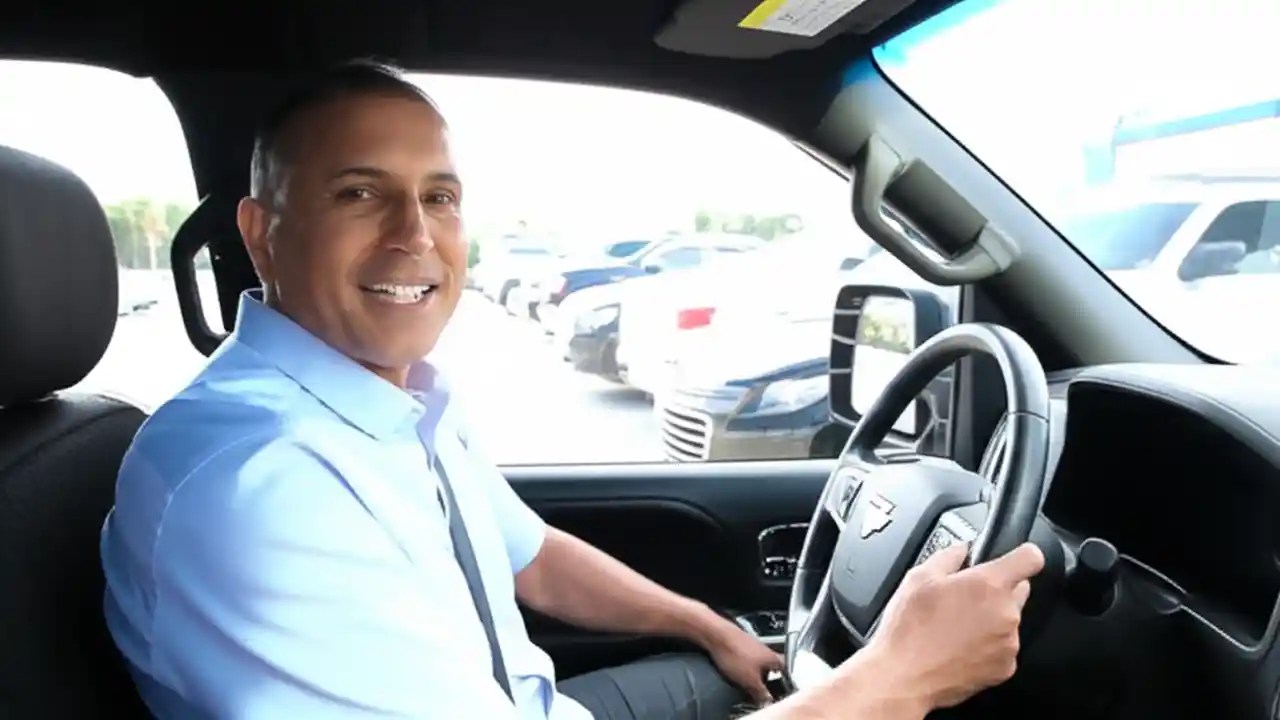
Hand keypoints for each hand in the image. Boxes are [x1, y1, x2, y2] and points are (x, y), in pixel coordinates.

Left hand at [702, 620, 783, 705]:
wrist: (715, 634)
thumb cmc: (734, 653)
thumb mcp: (750, 681)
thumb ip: (761, 693)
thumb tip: (767, 701)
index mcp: (773, 658)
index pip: (785, 673)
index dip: (782, 685)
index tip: (774, 694)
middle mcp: (765, 650)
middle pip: (770, 669)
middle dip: (764, 681)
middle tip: (757, 692)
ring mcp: (752, 645)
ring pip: (756, 664)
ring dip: (751, 674)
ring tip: (743, 683)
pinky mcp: (739, 643)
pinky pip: (744, 659)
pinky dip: (740, 666)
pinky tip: (733, 671)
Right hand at [861, 542, 1044, 710]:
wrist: (905, 677)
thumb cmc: (909, 629)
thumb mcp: (919, 577)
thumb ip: (949, 555)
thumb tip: (962, 549)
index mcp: (988, 585)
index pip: (1031, 558)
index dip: (1023, 554)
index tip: (1016, 558)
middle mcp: (1006, 614)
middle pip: (1020, 589)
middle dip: (997, 589)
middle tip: (965, 597)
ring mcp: (1009, 643)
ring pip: (1009, 620)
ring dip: (991, 618)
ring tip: (956, 626)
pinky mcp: (1005, 667)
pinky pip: (1004, 647)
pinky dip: (988, 645)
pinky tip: (960, 646)